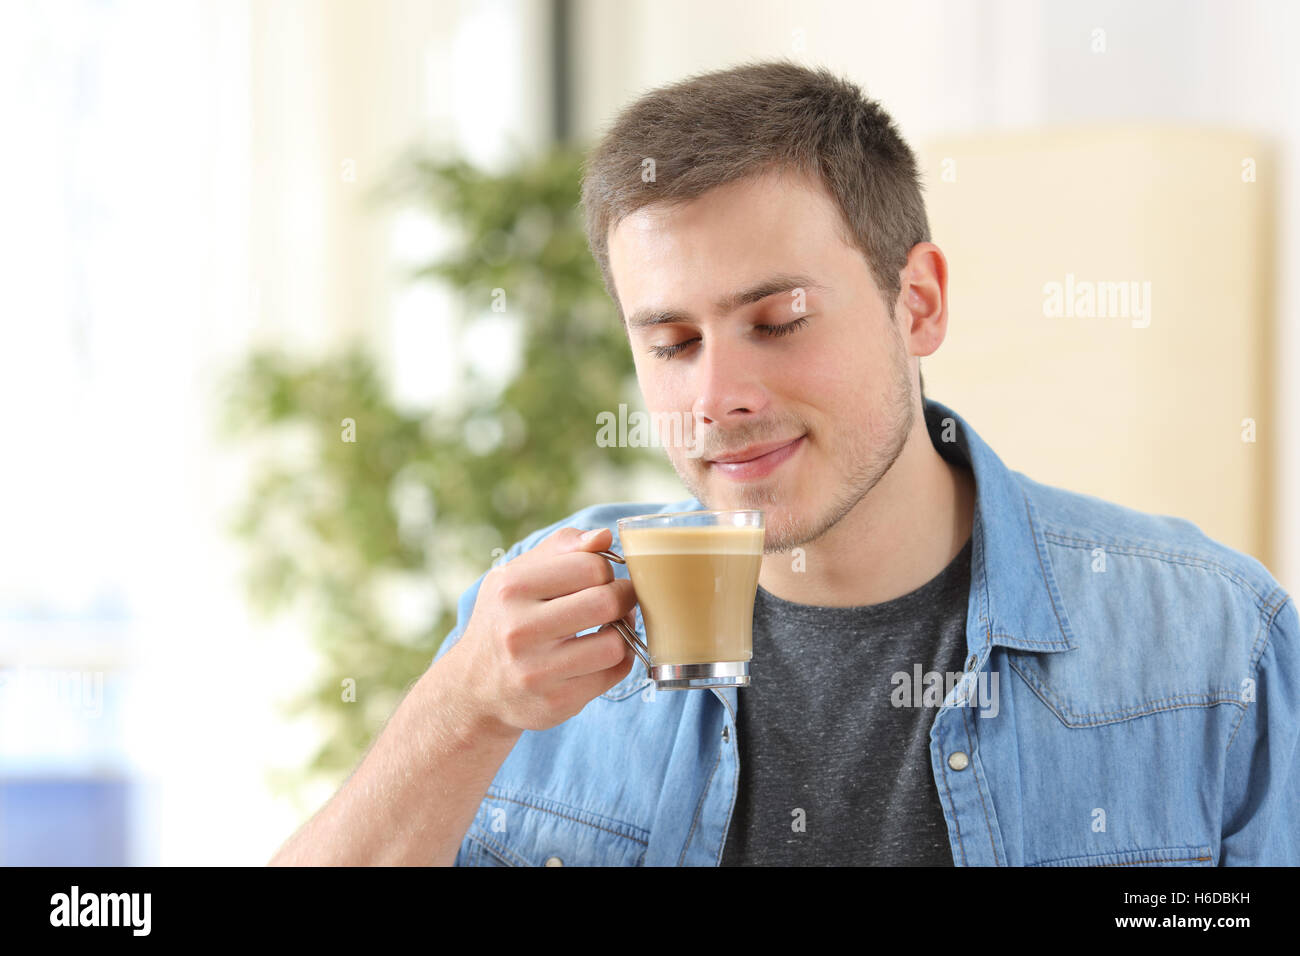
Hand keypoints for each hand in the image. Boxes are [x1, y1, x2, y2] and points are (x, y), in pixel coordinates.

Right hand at [442, 526, 637, 733]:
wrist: (474, 687)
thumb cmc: (506, 618)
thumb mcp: (518, 575)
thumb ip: (561, 548)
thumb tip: (604, 537)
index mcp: (511, 589)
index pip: (590, 566)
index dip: (607, 570)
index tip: (603, 579)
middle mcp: (519, 630)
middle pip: (606, 602)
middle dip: (624, 598)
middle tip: (619, 600)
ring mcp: (537, 671)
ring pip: (615, 644)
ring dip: (624, 632)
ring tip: (611, 627)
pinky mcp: (556, 702)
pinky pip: (614, 674)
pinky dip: (618, 661)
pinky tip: (601, 654)